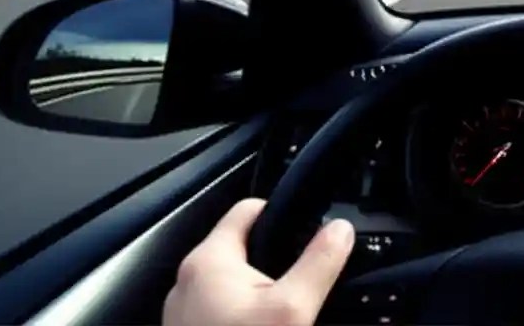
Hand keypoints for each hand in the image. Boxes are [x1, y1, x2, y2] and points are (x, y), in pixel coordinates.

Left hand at [163, 198, 355, 325]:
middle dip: (274, 261)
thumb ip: (319, 263)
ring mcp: (184, 313)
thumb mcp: (293, 309)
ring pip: (232, 284)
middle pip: (241, 249)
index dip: (282, 213)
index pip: (249, 209)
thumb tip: (340, 230)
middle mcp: (188, 281)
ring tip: (285, 313)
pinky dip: (243, 318)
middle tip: (303, 283)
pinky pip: (221, 313)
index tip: (307, 227)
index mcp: (209, 261)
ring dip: (259, 293)